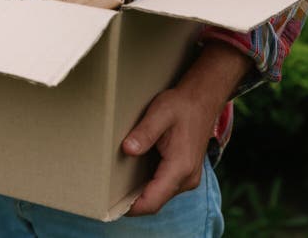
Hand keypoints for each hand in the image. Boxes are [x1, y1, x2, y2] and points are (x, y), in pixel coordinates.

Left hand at [122, 42, 251, 215]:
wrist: (202, 100)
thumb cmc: (181, 106)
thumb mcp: (159, 113)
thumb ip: (144, 133)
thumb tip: (127, 149)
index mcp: (180, 167)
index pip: (154, 200)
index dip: (132, 208)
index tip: (110, 207)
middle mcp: (187, 178)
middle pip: (155, 202)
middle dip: (132, 204)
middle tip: (104, 198)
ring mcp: (188, 177)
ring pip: (160, 196)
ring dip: (140, 196)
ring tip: (113, 190)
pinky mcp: (184, 173)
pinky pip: (164, 188)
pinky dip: (148, 187)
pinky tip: (130, 179)